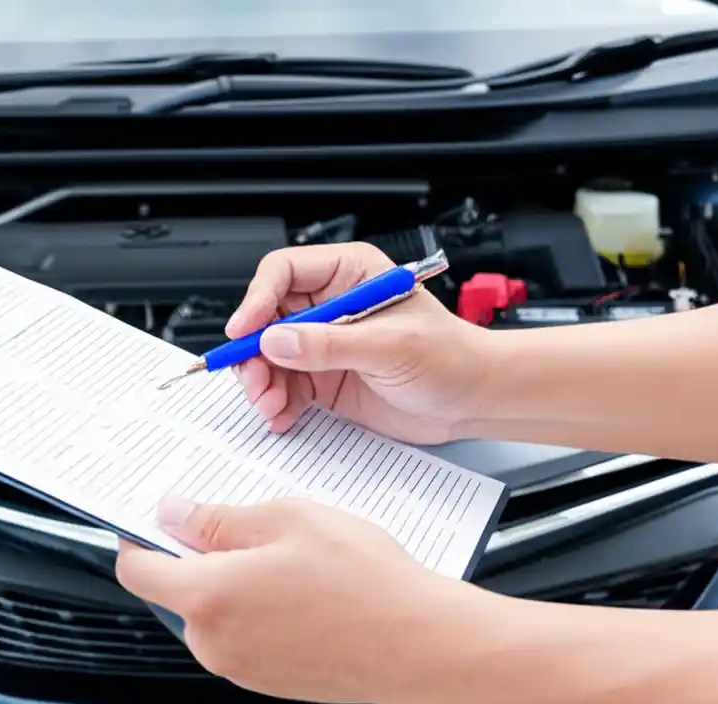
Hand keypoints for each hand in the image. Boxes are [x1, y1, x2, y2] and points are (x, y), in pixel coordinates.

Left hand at [116, 497, 489, 703]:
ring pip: (214, 611)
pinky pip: (242, 635)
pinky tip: (302, 590)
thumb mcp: (289, 519)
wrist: (421, 643)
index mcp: (208, 596)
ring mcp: (241, 667)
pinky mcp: (267, 680)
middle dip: (200, 555)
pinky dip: (257, 609)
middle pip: (178, 590)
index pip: (137, 570)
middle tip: (248, 526)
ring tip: (289, 559)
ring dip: (233, 582)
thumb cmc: (364, 580)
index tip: (155, 519)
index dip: (140, 538)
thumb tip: (176, 514)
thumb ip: (219, 518)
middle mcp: (214, 641)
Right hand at [227, 243, 494, 442]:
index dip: (258, 299)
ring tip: (271, 405)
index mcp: (347, 274)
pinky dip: (277, 404)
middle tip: (255, 379)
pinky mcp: (323, 379)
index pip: (284, 273)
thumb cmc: (449, 357)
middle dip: (254, 351)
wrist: (472, 400)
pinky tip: (282, 417)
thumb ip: (329, 344)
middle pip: (267, 318)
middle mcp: (329, 306)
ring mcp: (323, 344)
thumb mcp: (389, 347)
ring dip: (262, 382)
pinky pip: (284, 387)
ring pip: (268, 356)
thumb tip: (275, 341)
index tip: (245, 330)